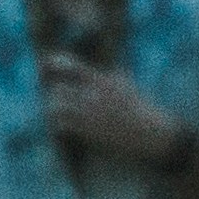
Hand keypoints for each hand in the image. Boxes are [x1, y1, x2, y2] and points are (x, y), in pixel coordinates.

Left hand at [40, 58, 183, 166]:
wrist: (153, 135)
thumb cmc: (143, 110)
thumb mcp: (128, 85)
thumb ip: (111, 76)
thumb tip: (104, 70)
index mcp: (102, 80)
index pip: (70, 66)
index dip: (53, 64)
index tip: (44, 67)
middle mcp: (93, 96)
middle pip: (57, 89)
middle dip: (51, 92)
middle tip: (49, 96)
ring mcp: (90, 115)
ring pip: (56, 108)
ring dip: (52, 110)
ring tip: (55, 113)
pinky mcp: (90, 133)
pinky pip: (62, 126)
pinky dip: (58, 126)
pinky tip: (63, 128)